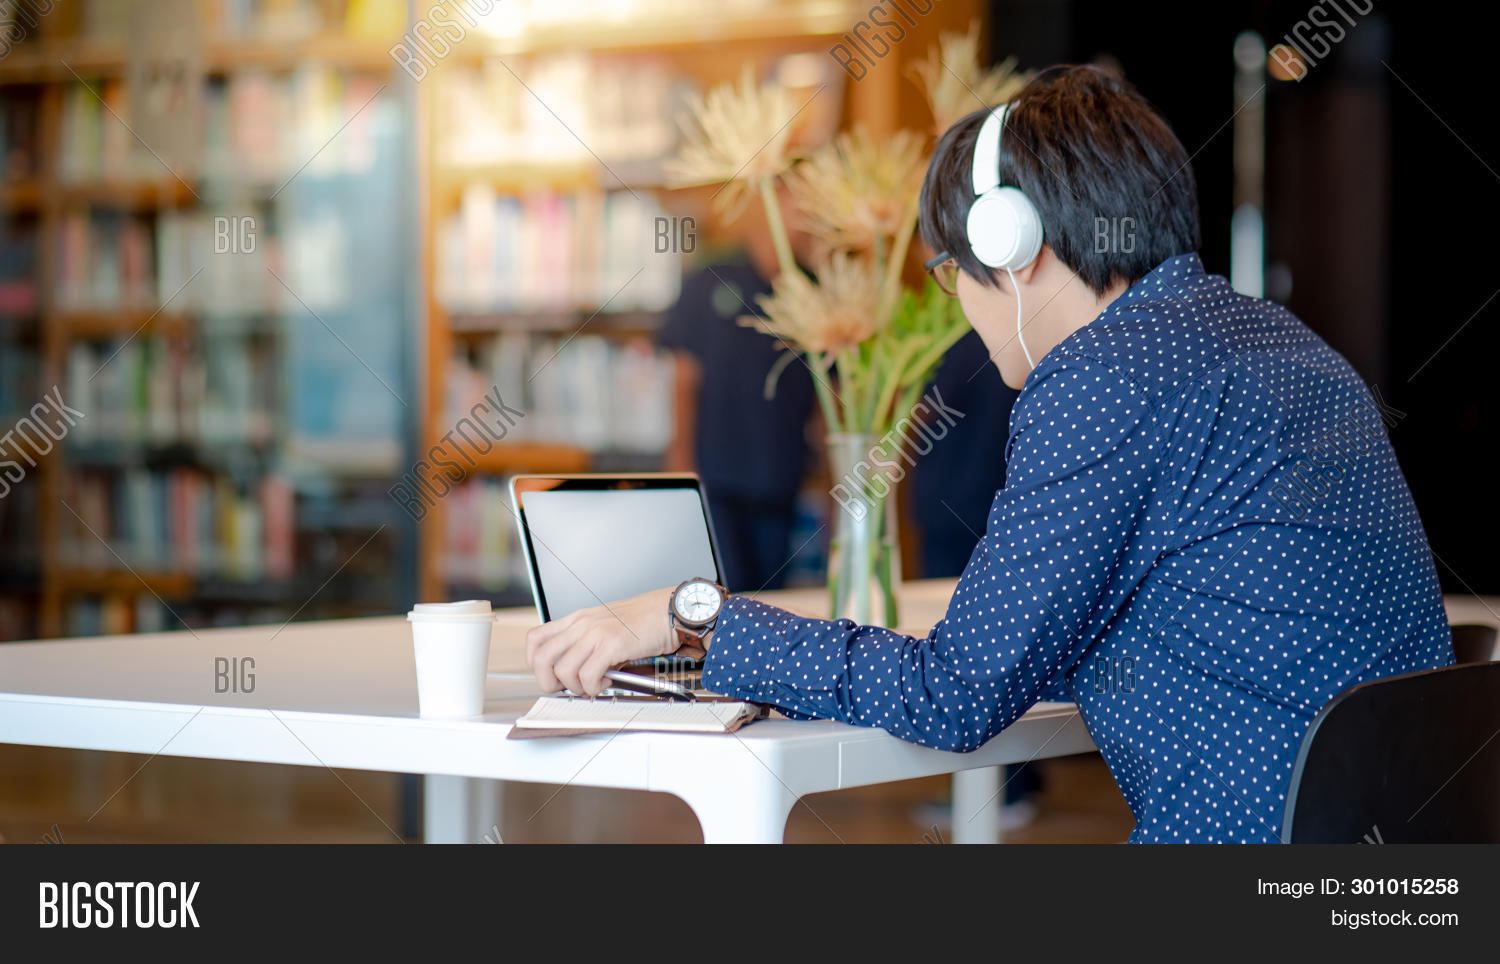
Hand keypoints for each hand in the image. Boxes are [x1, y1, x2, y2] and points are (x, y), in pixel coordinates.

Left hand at [525, 587, 687, 696]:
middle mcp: (581, 624)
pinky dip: (595, 687)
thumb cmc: (643, 621)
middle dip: (550, 682)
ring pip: (563, 671)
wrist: (670, 611)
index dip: (536, 664)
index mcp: (576, 619)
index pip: (535, 640)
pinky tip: (609, 680)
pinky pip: (588, 676)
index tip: (552, 675)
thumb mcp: (605, 626)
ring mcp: (595, 633)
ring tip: (595, 684)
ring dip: (577, 687)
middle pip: (541, 658)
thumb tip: (573, 672)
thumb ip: (586, 644)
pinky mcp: (612, 644)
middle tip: (568, 687)